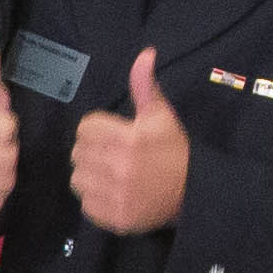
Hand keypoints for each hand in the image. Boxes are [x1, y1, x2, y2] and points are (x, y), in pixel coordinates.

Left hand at [67, 48, 189, 236]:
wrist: (194, 193)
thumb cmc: (174, 150)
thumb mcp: (161, 116)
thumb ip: (145, 86)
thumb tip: (146, 53)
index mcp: (129, 139)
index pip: (85, 128)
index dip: (97, 129)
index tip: (114, 135)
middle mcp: (120, 168)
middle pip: (78, 153)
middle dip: (93, 151)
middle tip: (113, 155)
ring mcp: (117, 196)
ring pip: (78, 179)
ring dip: (91, 175)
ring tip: (111, 174)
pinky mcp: (116, 219)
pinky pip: (87, 204)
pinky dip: (97, 199)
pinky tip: (115, 193)